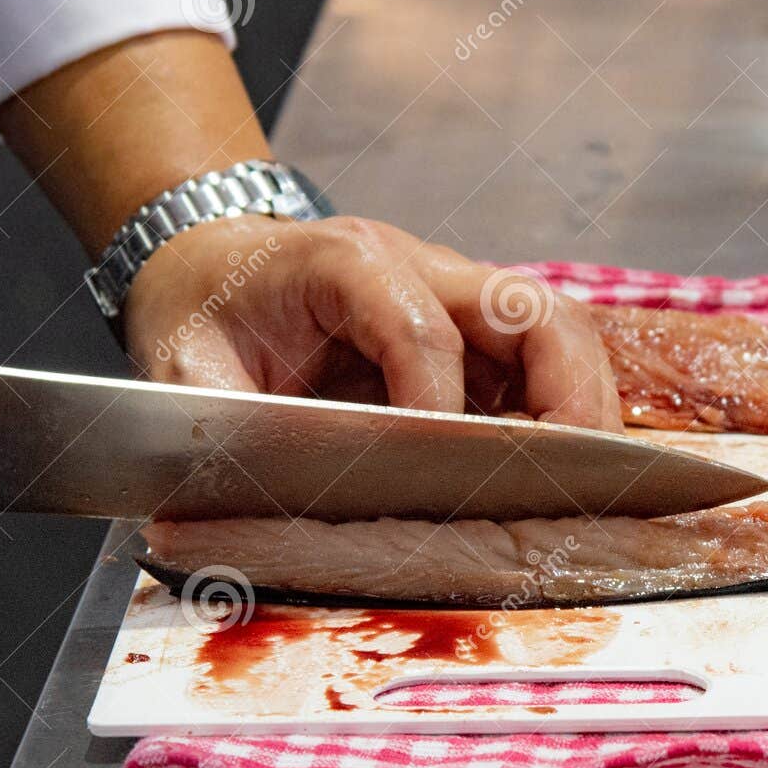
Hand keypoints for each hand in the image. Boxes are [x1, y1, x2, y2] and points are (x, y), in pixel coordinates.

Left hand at [0, 31, 618, 427]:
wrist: (208, 268)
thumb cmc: (201, 319)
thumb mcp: (185, 374)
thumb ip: (228, 428)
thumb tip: (276, 504)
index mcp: (343, 263)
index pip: (422, 331)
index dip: (440, 410)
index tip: (442, 478)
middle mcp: (418, 266)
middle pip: (532, 313)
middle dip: (566, 398)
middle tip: (576, 481)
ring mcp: (454, 295)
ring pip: (557, 334)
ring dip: (580, 408)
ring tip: (582, 486)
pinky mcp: (470, 333)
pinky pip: (540, 365)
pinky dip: (558, 416)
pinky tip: (549, 475)